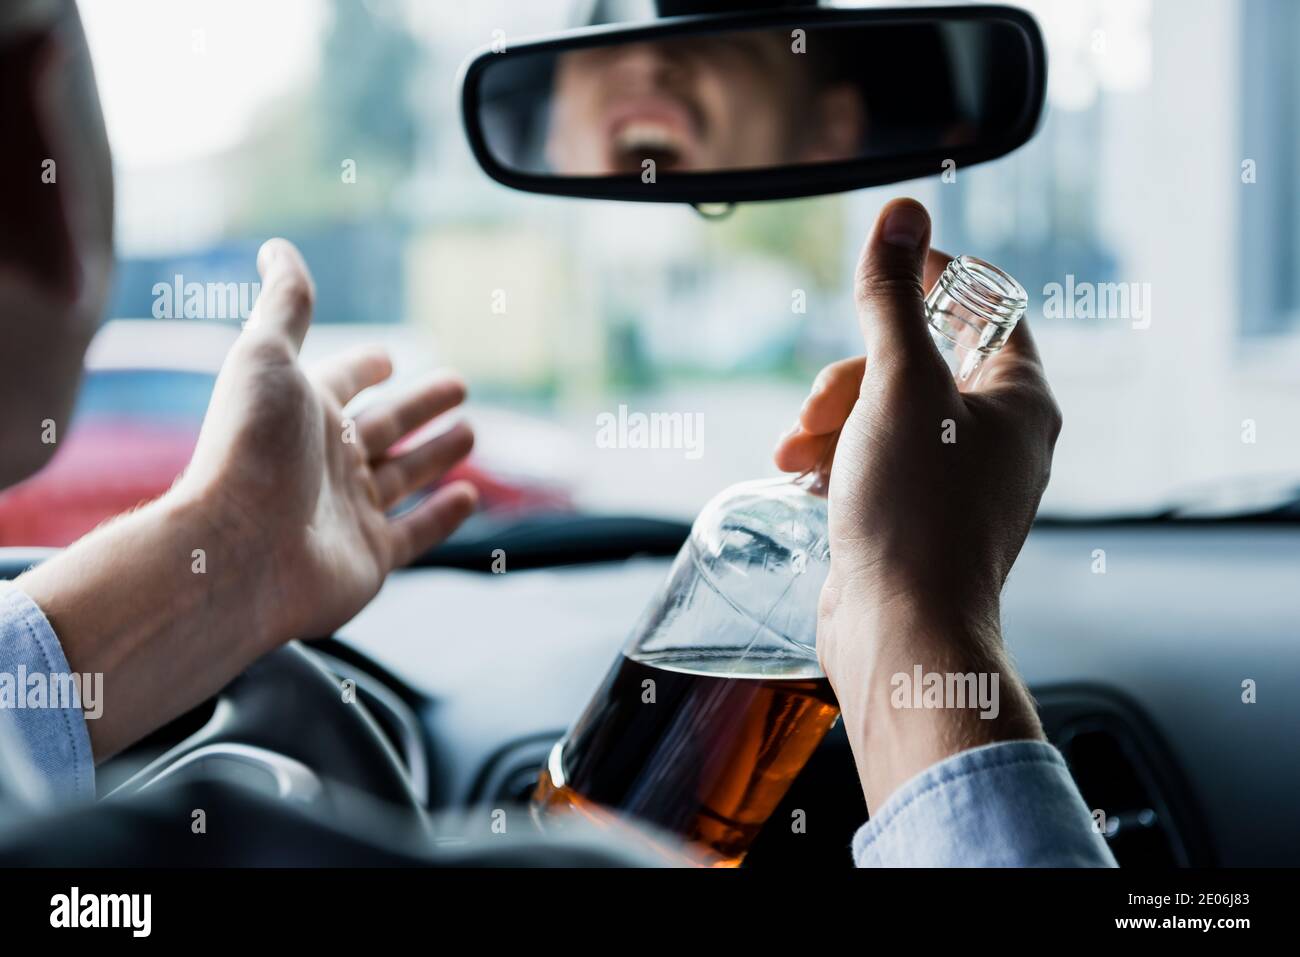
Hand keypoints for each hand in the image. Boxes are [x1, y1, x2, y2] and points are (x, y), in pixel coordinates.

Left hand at [178, 239, 477, 645]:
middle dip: (419, 404)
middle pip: (384, 425)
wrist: (237, 551)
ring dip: (437, 454)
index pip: (342, 382)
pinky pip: (414, 531)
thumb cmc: (249, 448)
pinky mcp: (369, 557)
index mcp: (303, 413)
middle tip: (459, 385)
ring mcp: (348, 511)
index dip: (364, 366)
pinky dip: (442, 515)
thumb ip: (286, 304)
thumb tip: (278, 247)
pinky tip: (467, 495)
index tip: (389, 357)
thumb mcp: (266, 356)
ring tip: (472, 433)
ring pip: (403, 475)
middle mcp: (325, 461)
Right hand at [774, 199, 1059, 807]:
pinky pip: (876, 461)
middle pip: (923, 360)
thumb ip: (893, 300)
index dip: (936, 275)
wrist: (901, 633)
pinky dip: (837, 458)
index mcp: (1018, 398)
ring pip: (889, 413)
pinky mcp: (919, 517)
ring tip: (793, 453)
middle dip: (855, 372)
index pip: (989, 303)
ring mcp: (959, 481)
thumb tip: (903, 213)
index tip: (882, 265)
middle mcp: (999, 437)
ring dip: (832, 418)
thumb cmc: (914, 512)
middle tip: (817, 406)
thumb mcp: (897, 388)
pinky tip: (805, 478)